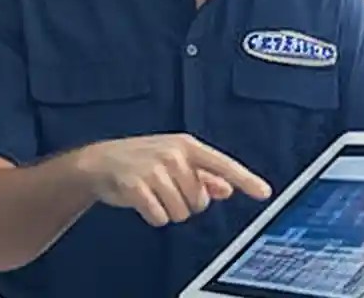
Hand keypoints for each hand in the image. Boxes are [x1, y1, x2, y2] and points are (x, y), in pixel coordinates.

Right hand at [74, 134, 271, 226]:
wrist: (99, 162)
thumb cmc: (140, 160)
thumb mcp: (174, 161)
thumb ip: (203, 176)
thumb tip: (227, 189)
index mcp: (186, 146)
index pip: (222, 164)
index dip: (245, 179)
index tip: (264, 192)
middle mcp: (173, 155)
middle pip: (199, 201)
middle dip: (186, 203)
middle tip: (167, 190)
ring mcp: (153, 169)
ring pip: (181, 212)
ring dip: (169, 211)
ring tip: (154, 194)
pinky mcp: (135, 186)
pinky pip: (160, 217)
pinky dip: (153, 216)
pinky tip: (143, 202)